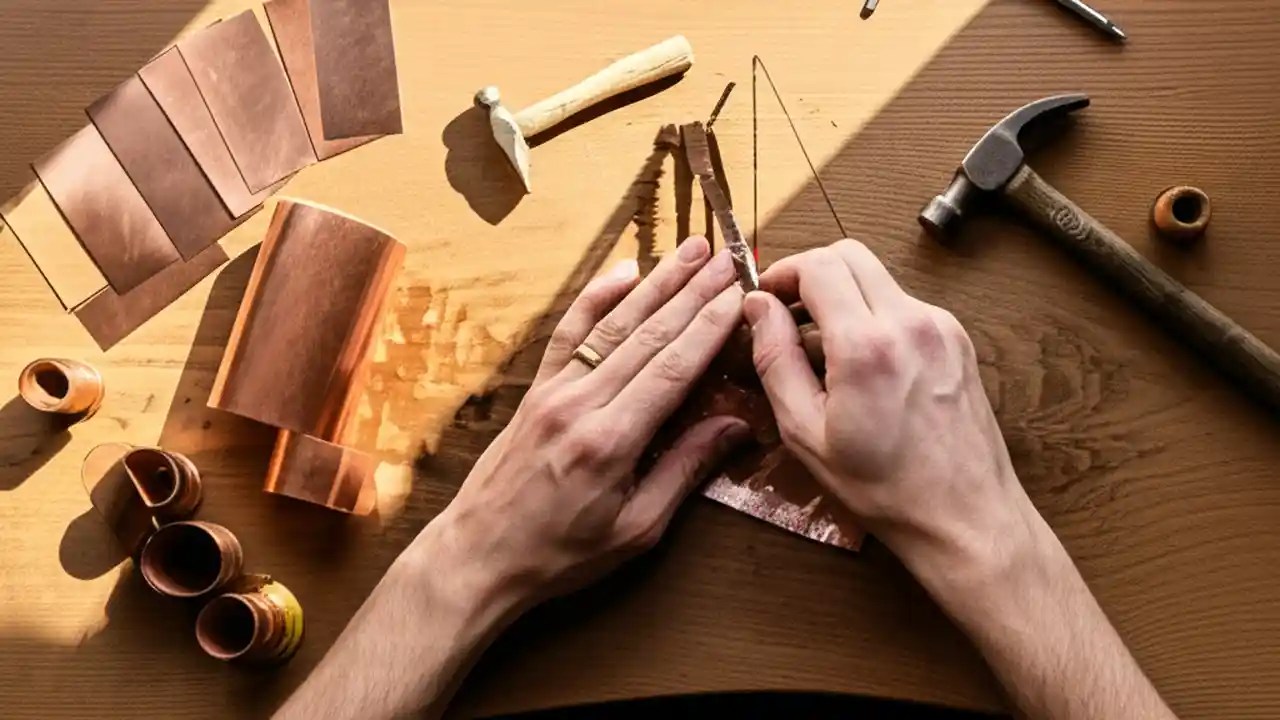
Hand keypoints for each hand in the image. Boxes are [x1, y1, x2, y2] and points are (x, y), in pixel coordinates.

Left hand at [436, 237, 750, 608]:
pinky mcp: (536, 390)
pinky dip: (597, 297)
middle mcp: (580, 404)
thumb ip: (685, 471)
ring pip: (612, 323)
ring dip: (655, 282)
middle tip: (727, 258)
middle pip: (648, 334)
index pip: (673, 368)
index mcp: (610, 441)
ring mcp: (554, 391)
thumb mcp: (637, 530)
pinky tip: (624, 271)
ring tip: (690, 250)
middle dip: (692, 292)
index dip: (710, 327)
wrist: (479, 555)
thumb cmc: (560, 554)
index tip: (740, 295)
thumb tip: (735, 426)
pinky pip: (570, 332)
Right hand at [743, 239, 1032, 580]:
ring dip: (842, 294)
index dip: (782, 271)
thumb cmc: (884, 488)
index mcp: (867, 346)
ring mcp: (940, 327)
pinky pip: (902, 304)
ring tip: (820, 347)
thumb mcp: (805, 433)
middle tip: (786, 311)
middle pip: (849, 254)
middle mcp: (910, 322)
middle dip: (810, 273)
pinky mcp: (956, 338)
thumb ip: (775, 360)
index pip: (819, 265)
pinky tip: (860, 363)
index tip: (764, 296)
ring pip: (877, 277)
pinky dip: (872, 315)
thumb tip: (758, 308)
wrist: (965, 517)